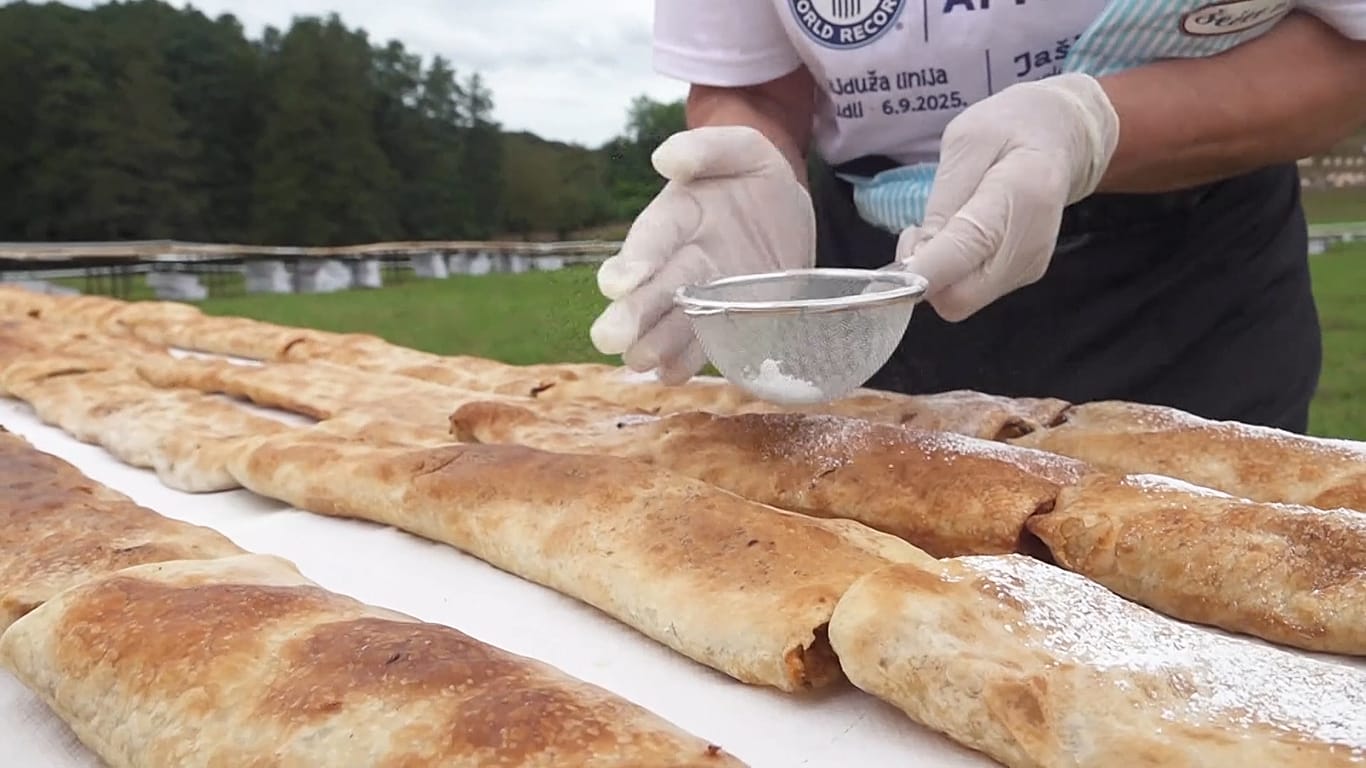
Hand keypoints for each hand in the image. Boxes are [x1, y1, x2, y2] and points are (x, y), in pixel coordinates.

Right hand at [589, 125, 814, 383]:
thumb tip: (666, 158)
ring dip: (654, 343)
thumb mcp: (741, 149)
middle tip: (608, 337)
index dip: (636, 258)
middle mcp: (681, 259)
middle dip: (632, 314)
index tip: (618, 283)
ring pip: (672, 321)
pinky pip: (704, 344)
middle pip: (653, 288)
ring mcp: (703, 294)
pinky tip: (670, 374)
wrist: (784, 209)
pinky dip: (686, 361)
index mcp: (678, 215)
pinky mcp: (727, 319)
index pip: (653, 237)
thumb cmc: (753, 175)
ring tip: (637, 360)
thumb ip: (705, 149)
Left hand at [897, 73, 1119, 321]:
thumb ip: (942, 202)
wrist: (1062, 135)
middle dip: (925, 277)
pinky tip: (960, 237)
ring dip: (938, 275)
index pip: (963, 253)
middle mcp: (1031, 243)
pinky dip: (954, 273)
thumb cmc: (1009, 129)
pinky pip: (974, 290)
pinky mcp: (1026, 274)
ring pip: (963, 299)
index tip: (892, 270)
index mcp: (1020, 196)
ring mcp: (1031, 265)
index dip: (921, 271)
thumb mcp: (965, 143)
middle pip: (960, 297)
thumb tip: (917, 260)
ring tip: (943, 225)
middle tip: (916, 234)